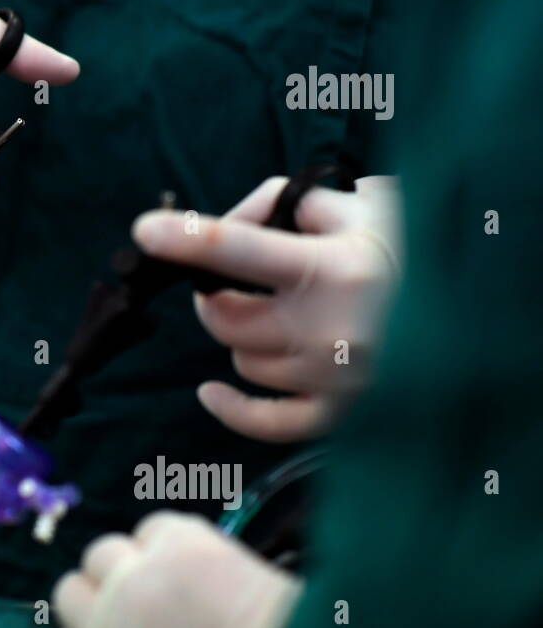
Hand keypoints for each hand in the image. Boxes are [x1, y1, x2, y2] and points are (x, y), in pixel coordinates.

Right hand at [53, 512, 301, 627]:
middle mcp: (106, 624)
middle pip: (69, 593)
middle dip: (100, 595)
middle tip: (136, 602)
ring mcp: (135, 579)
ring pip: (102, 553)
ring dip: (129, 562)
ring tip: (167, 578)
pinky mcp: (171, 542)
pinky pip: (154, 527)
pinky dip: (172, 539)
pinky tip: (198, 560)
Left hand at [131, 176, 400, 440]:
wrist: (482, 304)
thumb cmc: (414, 247)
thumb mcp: (363, 207)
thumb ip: (293, 206)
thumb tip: (238, 220)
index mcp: (332, 270)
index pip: (240, 249)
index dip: (188, 237)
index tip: (145, 229)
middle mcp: (328, 329)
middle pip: (224, 318)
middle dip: (215, 293)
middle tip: (233, 277)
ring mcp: (333, 378)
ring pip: (242, 360)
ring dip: (241, 336)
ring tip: (277, 313)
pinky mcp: (341, 414)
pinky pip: (265, 421)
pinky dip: (231, 406)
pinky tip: (210, 391)